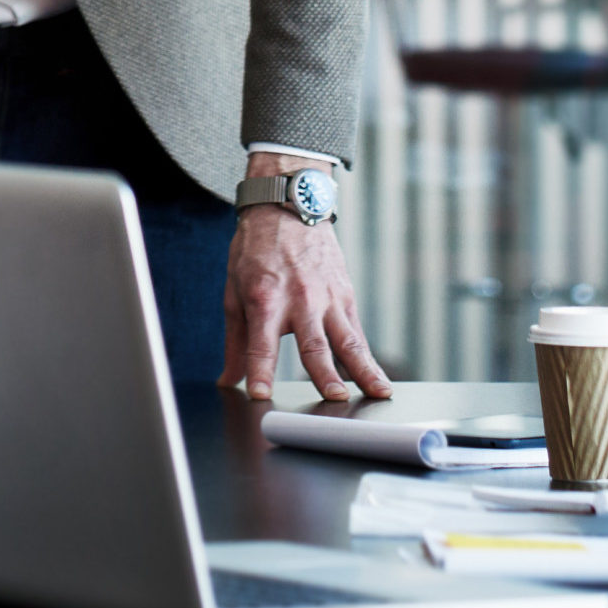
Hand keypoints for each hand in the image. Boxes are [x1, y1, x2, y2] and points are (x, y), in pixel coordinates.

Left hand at [220, 186, 390, 402]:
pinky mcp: (345, 296)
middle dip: (324, 374)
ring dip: (364, 369)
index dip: (260, 370)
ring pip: (348, 341)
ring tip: (378, 393)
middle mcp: (300, 300)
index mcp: (265, 299)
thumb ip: (235, 341)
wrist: (285, 209)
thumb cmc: (255, 253)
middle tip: (334, 398)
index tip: (260, 394)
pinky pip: (357, 332)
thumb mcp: (234, 292)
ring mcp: (327, 298)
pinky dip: (368, 358)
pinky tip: (379, 379)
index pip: (261, 343)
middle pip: (313, 344)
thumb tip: (229, 380)